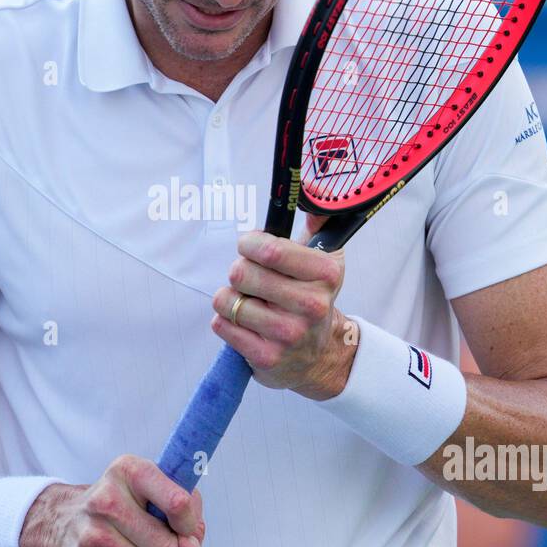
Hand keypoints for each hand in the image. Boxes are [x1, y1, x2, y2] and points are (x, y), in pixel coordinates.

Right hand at [18, 455, 204, 546]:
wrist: (64, 522)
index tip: (185, 530)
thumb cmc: (123, 507)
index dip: (190, 524)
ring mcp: (90, 537)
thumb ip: (188, 511)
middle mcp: (105, 501)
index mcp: (128, 471)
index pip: (178, 503)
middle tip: (158, 544)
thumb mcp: (155, 490)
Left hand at [211, 226, 357, 400]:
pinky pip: (221, 324)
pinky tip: (244, 323)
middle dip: (239, 271)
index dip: (249, 243)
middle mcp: (311, 305)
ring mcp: (288, 334)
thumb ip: (317, 223)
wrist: (317, 355)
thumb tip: (312, 188)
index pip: (270, 250)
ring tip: (248, 303)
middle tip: (250, 279)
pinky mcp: (266, 357)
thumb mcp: (324, 261)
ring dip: (230, 298)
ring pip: (227, 299)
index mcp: (325, 274)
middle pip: (242, 272)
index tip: (249, 246)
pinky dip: (225, 320)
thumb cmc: (311, 298)